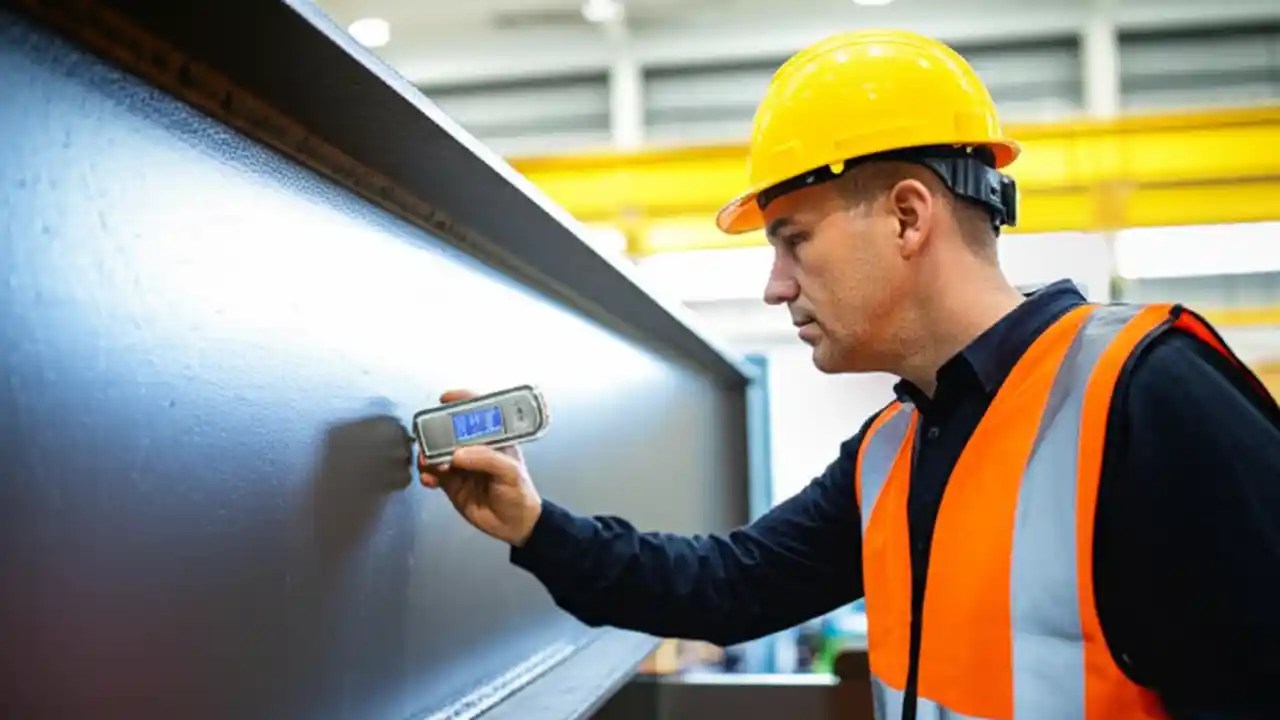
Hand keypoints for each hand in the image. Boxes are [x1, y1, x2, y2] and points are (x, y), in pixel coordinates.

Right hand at [417, 390, 542, 546]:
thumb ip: (486, 459)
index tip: (445, 399)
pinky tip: (429, 480)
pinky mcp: (451, 483)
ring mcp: (461, 465)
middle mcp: (474, 447)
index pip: (477, 412)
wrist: (514, 526)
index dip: (462, 401)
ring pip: (437, 452)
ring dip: (428, 455)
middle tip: (429, 440)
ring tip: (428, 463)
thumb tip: (458, 453)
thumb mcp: (510, 472)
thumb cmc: (519, 493)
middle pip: (450, 431)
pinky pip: (433, 473)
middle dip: (436, 433)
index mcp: (493, 438)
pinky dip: (427, 474)